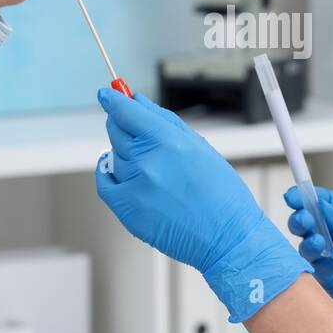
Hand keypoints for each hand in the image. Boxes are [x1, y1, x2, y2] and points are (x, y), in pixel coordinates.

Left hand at [95, 89, 310, 321]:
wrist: (226, 238)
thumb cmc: (220, 194)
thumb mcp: (199, 147)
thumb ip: (165, 122)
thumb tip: (137, 101)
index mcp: (170, 142)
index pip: (127, 111)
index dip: (114, 99)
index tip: (107, 94)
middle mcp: (148, 161)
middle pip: (116, 130)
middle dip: (121, 125)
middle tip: (134, 130)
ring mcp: (134, 186)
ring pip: (114, 156)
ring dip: (125, 155)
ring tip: (153, 169)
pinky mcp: (126, 209)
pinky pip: (105, 183)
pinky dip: (110, 174)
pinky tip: (124, 175)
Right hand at [285, 185, 332, 332]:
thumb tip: (318, 205)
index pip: (315, 202)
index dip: (301, 197)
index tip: (292, 196)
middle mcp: (331, 234)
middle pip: (303, 224)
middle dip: (299, 221)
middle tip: (305, 221)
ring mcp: (328, 256)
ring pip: (305, 248)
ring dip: (309, 243)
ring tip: (319, 242)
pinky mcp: (331, 278)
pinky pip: (318, 270)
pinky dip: (326, 263)